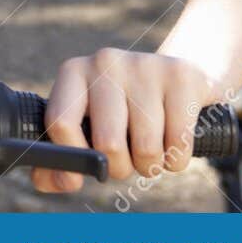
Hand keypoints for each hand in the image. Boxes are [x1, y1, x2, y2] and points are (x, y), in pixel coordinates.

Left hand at [35, 48, 217, 192]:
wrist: (177, 81)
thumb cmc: (124, 112)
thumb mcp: (90, 125)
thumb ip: (64, 156)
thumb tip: (60, 180)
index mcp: (73, 72)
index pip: (61, 122)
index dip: (73, 158)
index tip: (80, 177)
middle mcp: (105, 62)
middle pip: (108, 144)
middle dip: (120, 167)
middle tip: (127, 157)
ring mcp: (144, 65)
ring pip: (146, 149)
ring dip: (151, 164)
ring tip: (152, 145)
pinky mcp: (181, 75)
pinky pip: (178, 145)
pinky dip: (176, 159)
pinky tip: (173, 139)